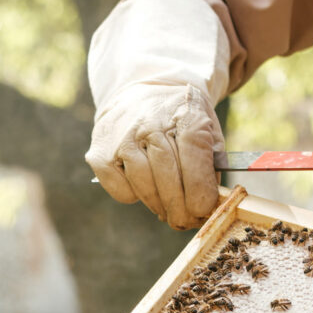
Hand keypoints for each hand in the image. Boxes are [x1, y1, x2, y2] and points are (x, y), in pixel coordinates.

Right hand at [86, 78, 223, 227]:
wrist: (144, 90)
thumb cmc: (181, 119)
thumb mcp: (207, 129)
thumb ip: (212, 165)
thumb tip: (208, 207)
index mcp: (185, 114)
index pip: (194, 157)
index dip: (200, 189)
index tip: (204, 209)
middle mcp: (150, 123)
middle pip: (167, 176)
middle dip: (180, 208)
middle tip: (186, 222)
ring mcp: (122, 137)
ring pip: (143, 185)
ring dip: (158, 206)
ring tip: (168, 210)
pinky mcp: (100, 152)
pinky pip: (120, 189)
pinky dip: (133, 196)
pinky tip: (143, 188)